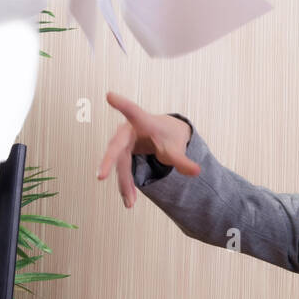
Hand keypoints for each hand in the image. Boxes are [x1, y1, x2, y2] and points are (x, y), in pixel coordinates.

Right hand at [98, 91, 199, 207]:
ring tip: (130, 203)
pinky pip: (122, 171)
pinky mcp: (121, 155)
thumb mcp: (176, 148)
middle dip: (108, 162)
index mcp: (143, 122)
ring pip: (120, 164)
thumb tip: (197, 172)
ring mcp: (122, 143)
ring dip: (123, 183)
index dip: (122, 104)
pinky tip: (129, 200)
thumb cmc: (168, 136)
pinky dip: (126, 185)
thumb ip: (184, 161)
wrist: (164, 138)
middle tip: (100, 176)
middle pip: (116, 147)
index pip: (133, 112)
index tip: (110, 96)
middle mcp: (128, 131)